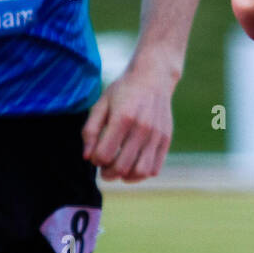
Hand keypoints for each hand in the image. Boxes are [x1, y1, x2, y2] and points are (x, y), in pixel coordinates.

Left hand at [81, 66, 173, 182]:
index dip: (96, 160)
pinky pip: (154, 168)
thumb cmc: (123, 90)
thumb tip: (87, 157)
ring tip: (119, 168)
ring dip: (125, 176)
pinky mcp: (166, 139)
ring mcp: (156, 135)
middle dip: (107, 173)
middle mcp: (142, 128)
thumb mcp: (101, 104)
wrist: (153, 76)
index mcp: (123, 118)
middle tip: (104, 167)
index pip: (104, 155)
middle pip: (121, 167)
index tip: (95, 154)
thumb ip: (90, 130)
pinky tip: (133, 164)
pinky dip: (141, 173)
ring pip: (140, 172)